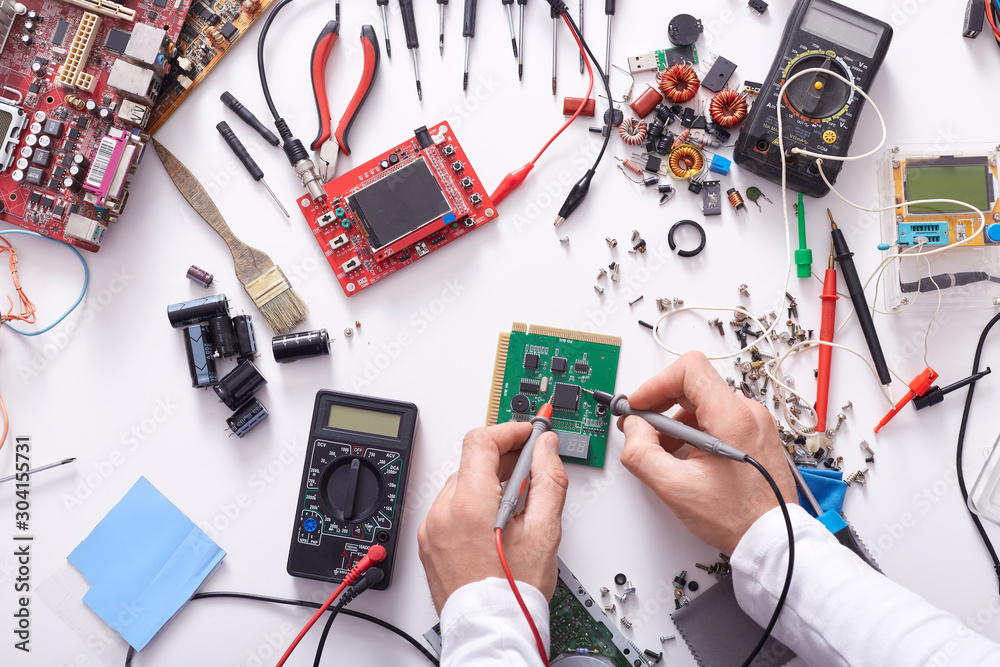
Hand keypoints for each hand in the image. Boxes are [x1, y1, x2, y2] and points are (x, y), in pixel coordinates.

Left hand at [418, 422, 568, 612]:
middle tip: (532, 466)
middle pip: (472, 461)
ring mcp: (432, 528)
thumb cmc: (515, 592)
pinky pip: (450, 507)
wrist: (492, 631)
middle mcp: (442, 512)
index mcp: (469, 505)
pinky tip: (496, 521)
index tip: (530, 433)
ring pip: (461, 484)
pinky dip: (472, 505)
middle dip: (504, 459)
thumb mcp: (544, 531)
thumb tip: (547, 447)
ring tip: (517, 504)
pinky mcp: (428, 542)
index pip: (482, 441)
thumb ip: (548, 479)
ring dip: (488, 483)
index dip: (510, 431)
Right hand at [618, 351, 796, 554]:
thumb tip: (633, 429)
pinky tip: (684, 456)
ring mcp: (754, 423)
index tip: (640, 404)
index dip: (656, 383)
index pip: (689, 370)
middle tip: (642, 426)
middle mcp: (748, 413)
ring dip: (676, 420)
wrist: (771, 538)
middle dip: (661, 403)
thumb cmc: (737, 518)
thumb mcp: (676, 488)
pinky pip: (716, 418)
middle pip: (694, 384)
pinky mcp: (754, 434)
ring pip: (703, 403)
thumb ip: (642, 453)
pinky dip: (693, 430)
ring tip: (665, 450)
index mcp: (733, 417)